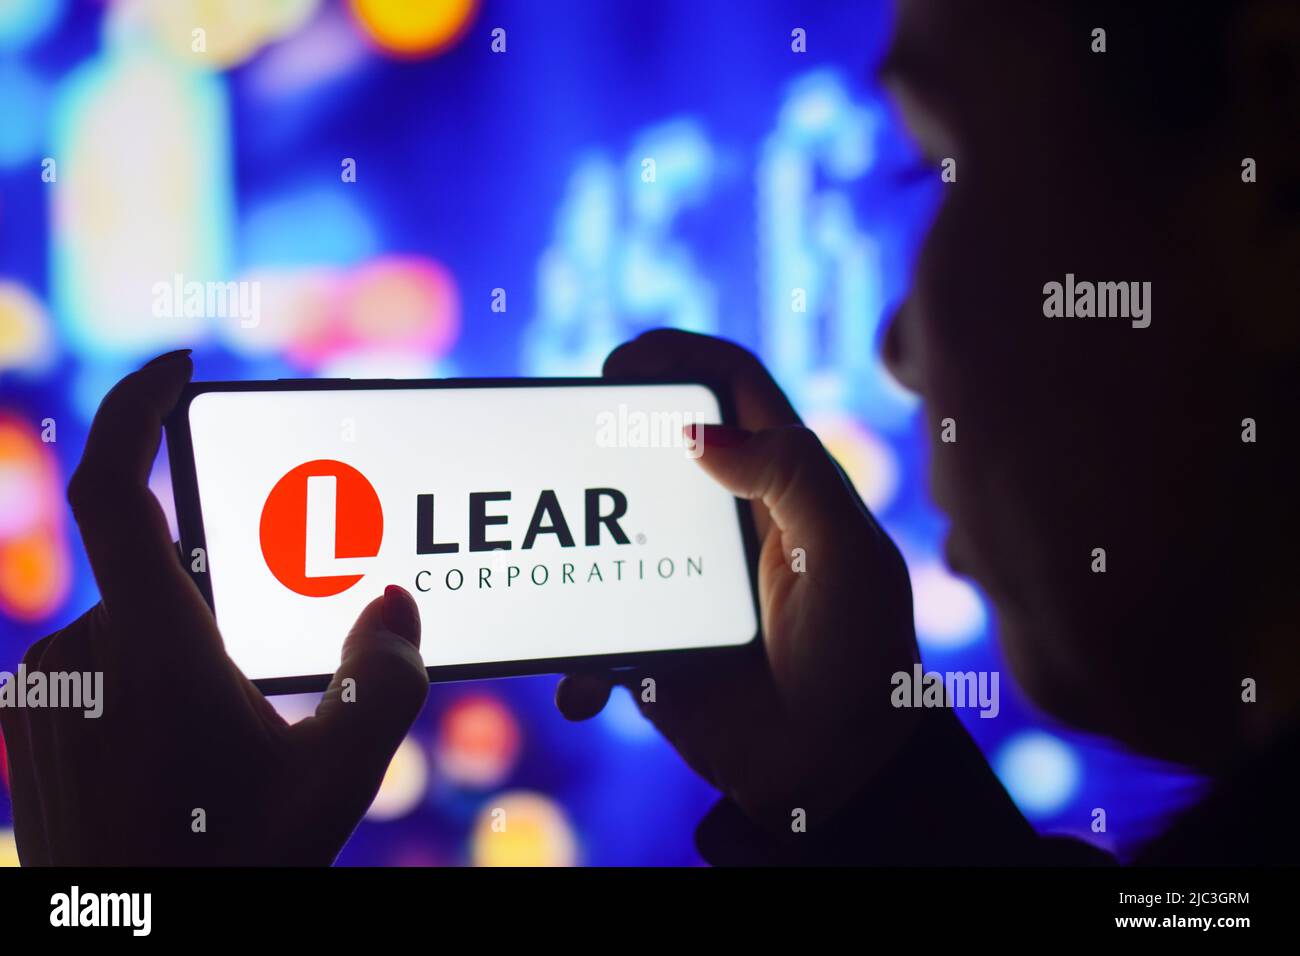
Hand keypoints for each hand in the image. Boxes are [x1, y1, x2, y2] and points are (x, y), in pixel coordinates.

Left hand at [0, 351, 428, 864]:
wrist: (137, 951)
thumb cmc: (234, 867)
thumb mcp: (337, 780)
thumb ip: (386, 678)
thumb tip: (393, 603)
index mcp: (149, 653)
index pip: (110, 490)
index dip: (134, 408)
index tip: (179, 366)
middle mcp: (77, 658)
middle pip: (159, 576)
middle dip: (221, 607)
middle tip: (260, 693)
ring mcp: (41, 697)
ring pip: (132, 625)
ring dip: (187, 654)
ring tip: (225, 750)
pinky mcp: (28, 728)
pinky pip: (100, 665)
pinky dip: (150, 682)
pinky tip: (183, 765)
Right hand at [556, 330, 919, 830]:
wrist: (837, 773)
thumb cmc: (860, 658)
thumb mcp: (846, 557)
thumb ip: (791, 477)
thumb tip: (700, 428)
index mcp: (782, 481)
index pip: (731, 384)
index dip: (678, 355)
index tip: (619, 366)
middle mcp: (726, 517)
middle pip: (655, 445)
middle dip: (605, 433)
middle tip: (563, 438)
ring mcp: (682, 577)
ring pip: (609, 530)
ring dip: (570, 540)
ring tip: (542, 552)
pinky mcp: (651, 639)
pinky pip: (592, 630)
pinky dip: (578, 657)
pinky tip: (584, 687)